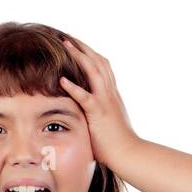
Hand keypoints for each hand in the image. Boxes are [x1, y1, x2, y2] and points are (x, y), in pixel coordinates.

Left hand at [57, 36, 136, 164]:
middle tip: (67, 37)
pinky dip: (74, 87)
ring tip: (65, 45)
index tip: (77, 45)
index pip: (103, 67)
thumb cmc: (118, 143)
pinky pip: (86, 97)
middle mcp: (110, 93)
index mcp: (112, 94)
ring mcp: (106, 102)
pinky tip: (62, 79)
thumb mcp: (109, 121)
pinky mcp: (100, 113)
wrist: (130, 154)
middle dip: (83, 48)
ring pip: (94, 72)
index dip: (90, 54)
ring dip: (79, 57)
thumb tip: (89, 111)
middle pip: (98, 62)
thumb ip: (100, 112)